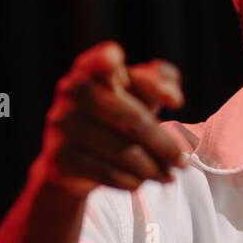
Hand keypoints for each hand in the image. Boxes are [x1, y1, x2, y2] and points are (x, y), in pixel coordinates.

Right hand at [30, 40, 186, 196]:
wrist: (71, 160)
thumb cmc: (114, 115)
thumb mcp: (137, 94)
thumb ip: (159, 82)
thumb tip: (174, 97)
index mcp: (90, 69)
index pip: (98, 60)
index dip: (108, 60)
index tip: (118, 60)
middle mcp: (71, 92)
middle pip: (131, 117)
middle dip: (162, 143)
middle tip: (182, 161)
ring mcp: (62, 125)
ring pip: (122, 150)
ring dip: (152, 168)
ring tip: (169, 176)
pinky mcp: (60, 158)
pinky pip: (106, 172)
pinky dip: (131, 180)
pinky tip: (142, 182)